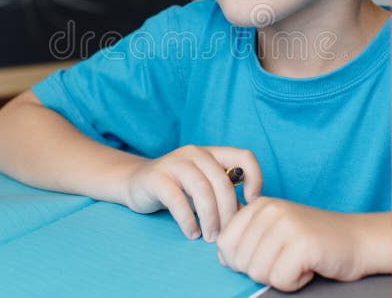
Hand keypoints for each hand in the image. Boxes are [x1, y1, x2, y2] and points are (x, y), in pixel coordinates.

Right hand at [124, 145, 262, 241]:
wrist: (136, 183)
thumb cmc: (177, 189)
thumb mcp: (204, 190)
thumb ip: (223, 197)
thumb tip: (245, 214)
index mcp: (212, 153)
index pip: (243, 156)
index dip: (255, 177)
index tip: (251, 202)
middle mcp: (195, 153)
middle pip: (222, 181)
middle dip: (227, 211)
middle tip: (225, 235)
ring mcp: (175, 163)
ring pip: (201, 190)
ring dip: (210, 218)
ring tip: (209, 237)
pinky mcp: (157, 177)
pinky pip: (178, 200)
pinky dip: (188, 220)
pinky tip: (191, 233)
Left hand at [216, 198, 391, 291]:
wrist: (358, 240)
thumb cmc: (314, 241)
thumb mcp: (274, 232)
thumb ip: (246, 240)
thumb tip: (221, 257)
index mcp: (259, 205)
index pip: (225, 243)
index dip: (242, 260)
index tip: (269, 255)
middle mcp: (270, 209)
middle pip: (240, 261)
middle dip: (262, 270)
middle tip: (287, 258)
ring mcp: (287, 224)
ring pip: (257, 272)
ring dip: (279, 277)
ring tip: (299, 261)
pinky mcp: (303, 243)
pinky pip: (280, 280)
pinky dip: (295, 282)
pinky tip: (309, 267)